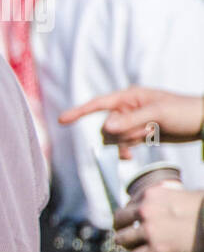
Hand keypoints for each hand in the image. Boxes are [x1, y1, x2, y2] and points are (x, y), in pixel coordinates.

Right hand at [59, 86, 203, 157]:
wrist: (202, 123)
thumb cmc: (183, 111)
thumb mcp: (157, 114)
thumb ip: (130, 120)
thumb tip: (105, 128)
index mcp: (130, 97)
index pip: (98, 104)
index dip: (79, 112)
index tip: (61, 120)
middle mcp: (127, 108)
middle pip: (106, 126)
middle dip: (120, 134)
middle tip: (144, 132)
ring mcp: (132, 122)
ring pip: (113, 138)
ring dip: (125, 142)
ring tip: (147, 138)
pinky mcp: (138, 134)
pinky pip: (121, 144)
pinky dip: (124, 150)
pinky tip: (131, 154)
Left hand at [113, 185, 203, 251]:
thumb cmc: (203, 208)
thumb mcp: (181, 195)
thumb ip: (164, 201)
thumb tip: (159, 211)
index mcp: (151, 194)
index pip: (129, 205)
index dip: (131, 215)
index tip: (135, 221)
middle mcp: (145, 210)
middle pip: (119, 220)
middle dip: (121, 228)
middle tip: (127, 235)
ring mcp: (150, 229)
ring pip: (122, 239)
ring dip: (126, 245)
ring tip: (134, 249)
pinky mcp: (157, 248)